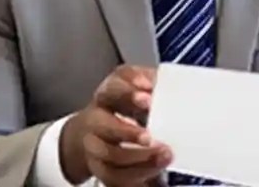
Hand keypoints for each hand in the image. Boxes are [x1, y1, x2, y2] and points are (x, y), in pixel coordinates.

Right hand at [59, 65, 173, 186]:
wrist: (94, 129)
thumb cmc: (122, 104)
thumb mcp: (134, 86)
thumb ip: (149, 80)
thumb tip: (165, 84)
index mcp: (106, 95)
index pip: (111, 90)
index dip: (128, 93)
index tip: (148, 99)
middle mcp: (96, 120)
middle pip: (105, 127)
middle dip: (128, 133)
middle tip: (150, 138)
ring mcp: (95, 146)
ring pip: (110, 156)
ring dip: (138, 159)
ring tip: (163, 155)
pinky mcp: (100, 168)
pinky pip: (114, 177)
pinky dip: (135, 176)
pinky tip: (153, 171)